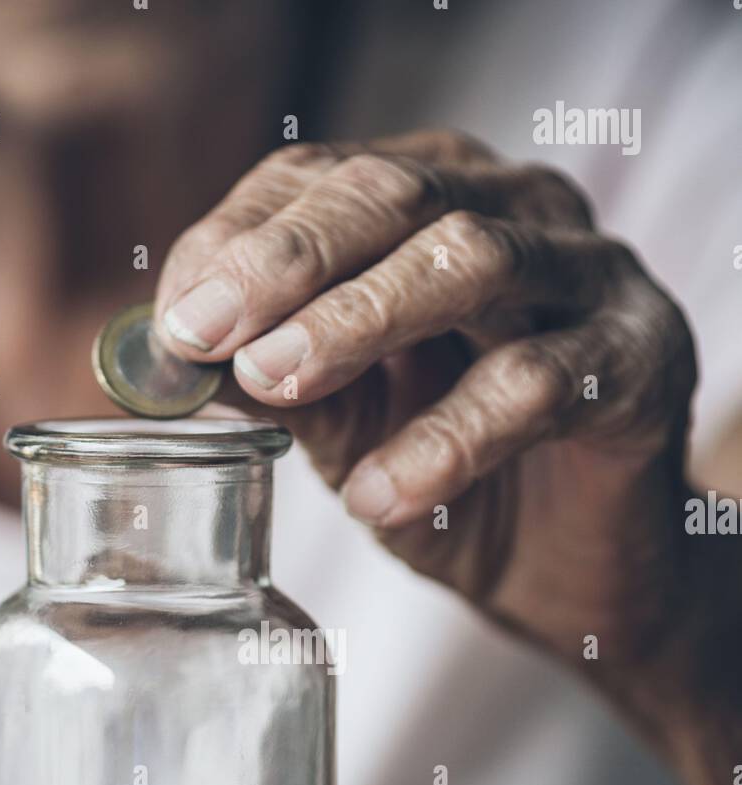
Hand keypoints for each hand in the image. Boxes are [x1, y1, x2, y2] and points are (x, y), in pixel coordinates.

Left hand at [155, 132, 741, 784]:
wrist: (572, 574)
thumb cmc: (455, 485)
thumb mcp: (349, 431)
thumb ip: (283, 380)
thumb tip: (178, 352)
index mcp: (437, 204)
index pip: (325, 179)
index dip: (238, 239)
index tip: (175, 321)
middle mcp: (517, 212)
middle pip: (396, 194)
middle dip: (288, 261)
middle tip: (209, 333)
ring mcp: (589, 277)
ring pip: (471, 259)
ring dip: (359, 317)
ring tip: (277, 382)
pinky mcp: (639, 362)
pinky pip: (536, 383)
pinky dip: (446, 440)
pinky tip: (381, 496)